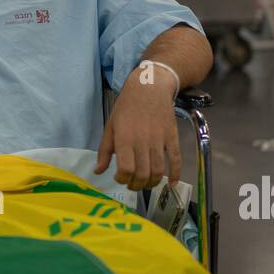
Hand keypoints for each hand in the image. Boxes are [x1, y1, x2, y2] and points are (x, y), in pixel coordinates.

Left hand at [94, 71, 179, 190]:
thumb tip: (98, 171)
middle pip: (142, 174)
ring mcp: (159, 140)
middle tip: (132, 184)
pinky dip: (175, 174)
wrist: (149, 87)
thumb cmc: (126, 107)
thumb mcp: (110, 126)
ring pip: (158, 170)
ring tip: (146, 183)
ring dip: (152, 183)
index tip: (120, 178)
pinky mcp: (172, 137)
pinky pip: (176, 159)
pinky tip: (171, 184)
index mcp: (125, 138)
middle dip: (136, 185)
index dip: (123, 179)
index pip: (126, 169)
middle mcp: (142, 141)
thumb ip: (104, 151)